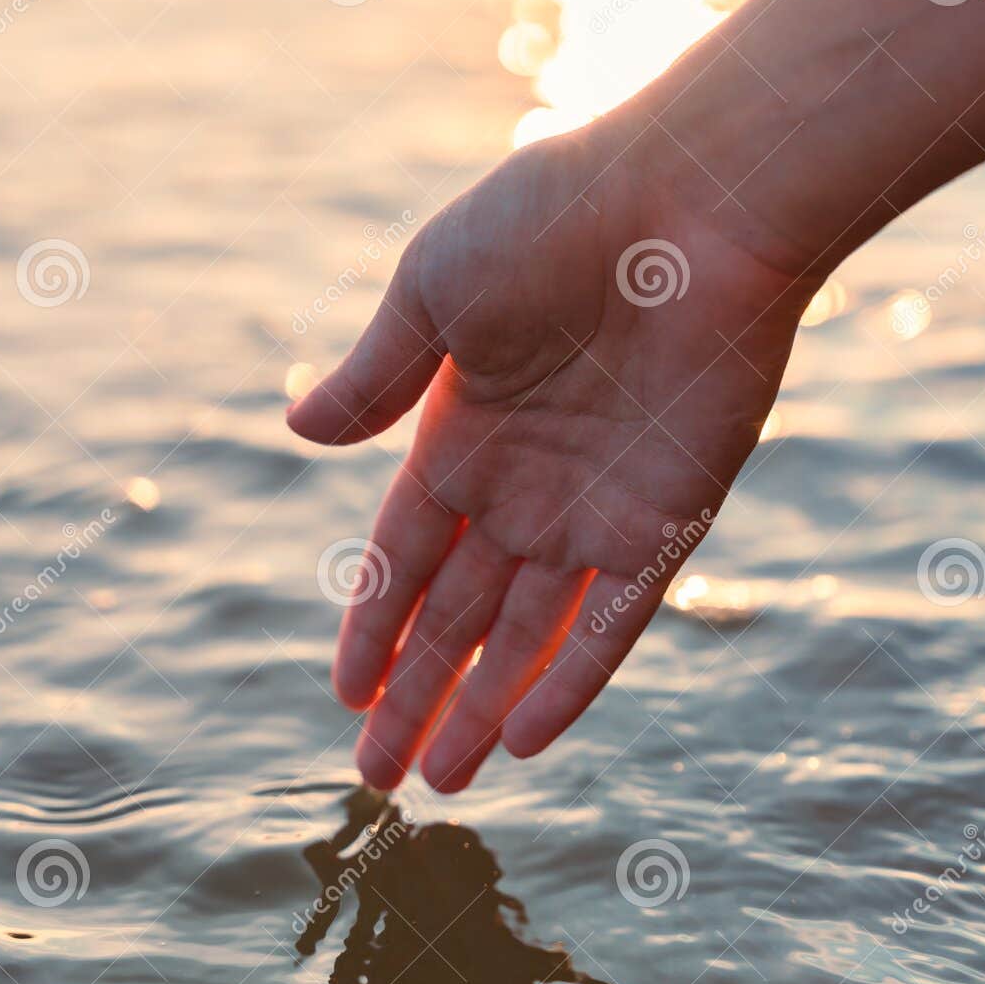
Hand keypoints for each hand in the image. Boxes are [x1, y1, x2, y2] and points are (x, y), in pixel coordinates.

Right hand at [287, 120, 811, 792]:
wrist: (689, 200)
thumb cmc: (553, 220)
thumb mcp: (433, 289)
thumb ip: (375, 374)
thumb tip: (296, 434)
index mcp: (463, 430)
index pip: (405, 555)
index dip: (373, 624)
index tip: (344, 691)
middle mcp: (527, 483)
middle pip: (459, 615)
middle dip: (417, 694)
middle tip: (378, 777)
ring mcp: (596, 506)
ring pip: (528, 636)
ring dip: (483, 707)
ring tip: (444, 783)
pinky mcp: (666, 518)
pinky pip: (613, 621)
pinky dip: (569, 680)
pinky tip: (523, 739)